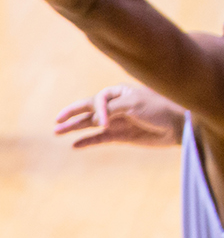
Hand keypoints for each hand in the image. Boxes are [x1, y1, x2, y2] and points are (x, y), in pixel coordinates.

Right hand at [54, 84, 182, 147]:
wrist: (180, 125)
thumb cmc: (159, 108)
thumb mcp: (133, 103)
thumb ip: (110, 109)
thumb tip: (92, 119)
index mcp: (118, 93)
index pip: (97, 99)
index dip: (96, 110)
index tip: (106, 122)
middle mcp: (114, 106)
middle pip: (87, 110)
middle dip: (71, 114)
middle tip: (56, 120)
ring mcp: (116, 122)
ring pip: (89, 124)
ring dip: (74, 128)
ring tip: (57, 132)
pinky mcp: (120, 136)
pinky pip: (99, 139)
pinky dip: (87, 142)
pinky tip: (75, 145)